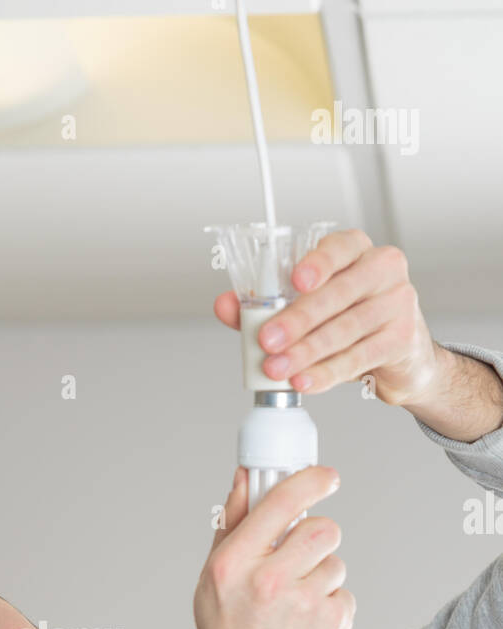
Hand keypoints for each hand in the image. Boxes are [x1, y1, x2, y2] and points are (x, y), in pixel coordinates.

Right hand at [194, 464, 354, 628]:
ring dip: (322, 580)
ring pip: (336, 566)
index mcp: (232, 566)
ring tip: (295, 611)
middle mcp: (269, 583)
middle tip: (303, 558)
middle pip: (322, 530)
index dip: (311, 480)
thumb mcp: (211, 584)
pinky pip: (345, 600)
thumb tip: (244, 477)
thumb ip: (231, 527)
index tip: (327, 477)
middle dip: (317, 539)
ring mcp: (306, 608)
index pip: (282, 501)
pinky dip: (330, 612)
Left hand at [213, 228, 439, 406]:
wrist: (402, 357)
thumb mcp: (311, 310)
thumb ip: (266, 305)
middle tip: (267, 341)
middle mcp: (382, 270)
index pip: (340, 247)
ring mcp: (398, 302)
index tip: (295, 281)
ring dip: (306, 352)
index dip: (318, 263)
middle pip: (337, 293)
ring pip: (345, 329)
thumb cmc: (352, 323)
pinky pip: (358, 357)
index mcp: (357, 251)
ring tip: (278, 369)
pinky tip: (305, 380)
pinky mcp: (402, 338)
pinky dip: (327, 372)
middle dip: (297, 320)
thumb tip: (225, 305)